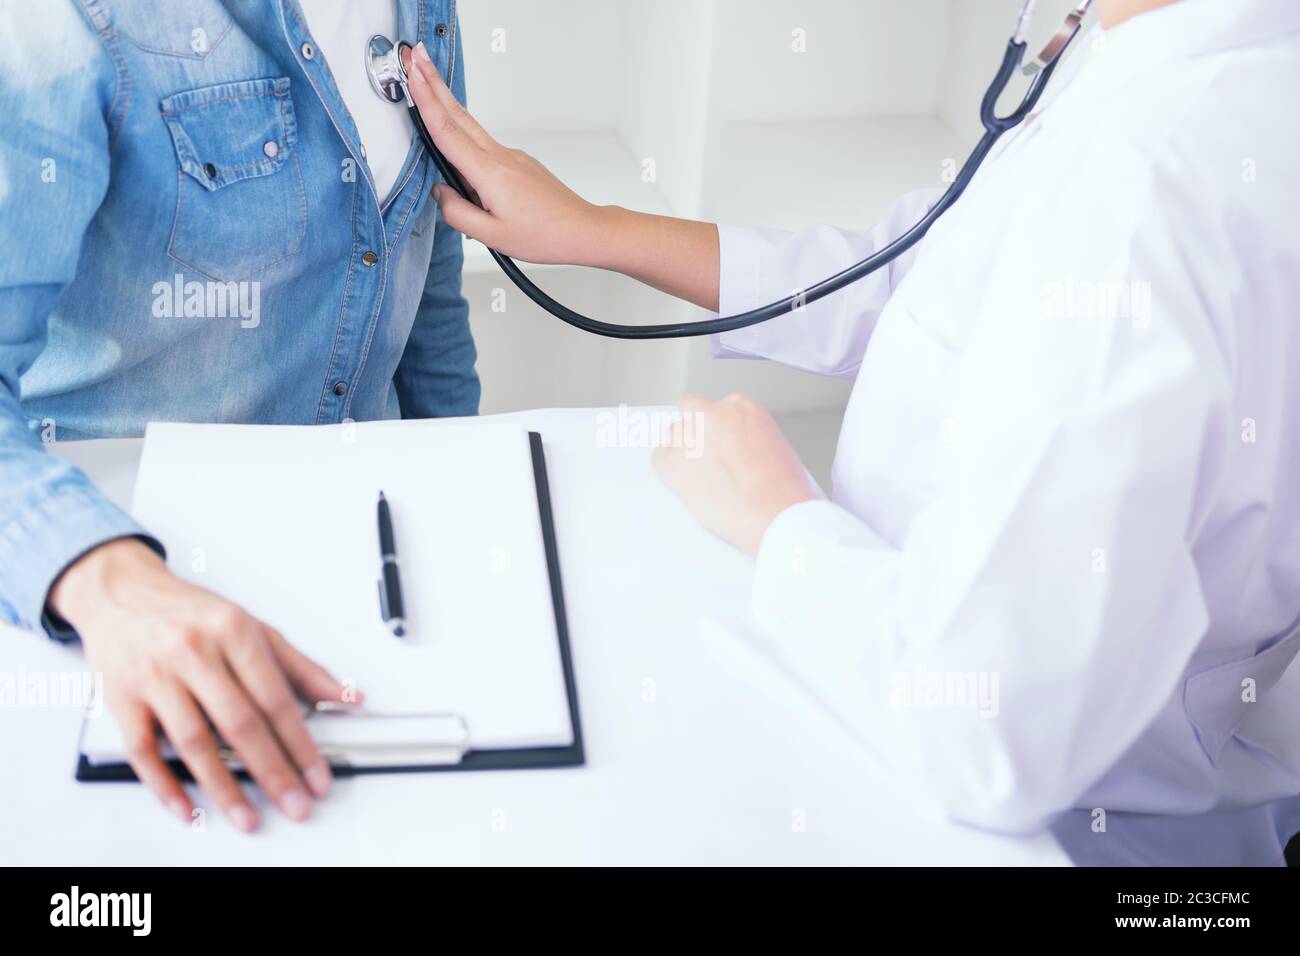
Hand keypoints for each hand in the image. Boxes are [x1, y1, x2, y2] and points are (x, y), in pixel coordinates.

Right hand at [50, 538, 355, 831]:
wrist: (122, 592)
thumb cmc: (191, 613)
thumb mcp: (253, 627)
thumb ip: (300, 666)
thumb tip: (345, 696)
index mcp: (233, 630)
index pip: (275, 698)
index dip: (300, 743)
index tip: (316, 776)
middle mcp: (193, 651)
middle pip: (239, 722)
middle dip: (272, 770)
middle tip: (294, 803)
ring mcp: (154, 676)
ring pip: (193, 740)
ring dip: (223, 785)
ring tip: (248, 815)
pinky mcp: (121, 697)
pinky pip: (142, 750)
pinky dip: (164, 784)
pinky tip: (188, 806)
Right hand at [402, 42, 612, 265]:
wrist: (582, 230)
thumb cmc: (544, 236)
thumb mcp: (492, 236)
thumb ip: (457, 213)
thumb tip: (439, 192)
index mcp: (489, 173)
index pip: (448, 131)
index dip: (426, 100)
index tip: (412, 74)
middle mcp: (500, 157)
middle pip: (459, 115)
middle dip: (434, 83)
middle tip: (415, 56)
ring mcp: (512, 156)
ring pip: (471, 130)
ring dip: (447, 106)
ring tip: (427, 85)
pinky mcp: (519, 163)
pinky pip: (484, 150)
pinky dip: (466, 145)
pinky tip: (463, 164)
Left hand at [653, 394, 817, 554]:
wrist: (775, 513)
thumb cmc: (784, 488)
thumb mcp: (775, 446)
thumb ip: (749, 438)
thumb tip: (737, 449)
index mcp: (742, 407)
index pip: (721, 407)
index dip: (721, 428)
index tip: (724, 443)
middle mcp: (712, 415)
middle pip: (693, 410)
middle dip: (699, 429)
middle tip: (709, 455)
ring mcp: (690, 437)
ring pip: (675, 433)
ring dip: (685, 449)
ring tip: (703, 476)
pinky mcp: (673, 463)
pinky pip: (659, 457)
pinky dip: (669, 469)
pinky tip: (687, 482)